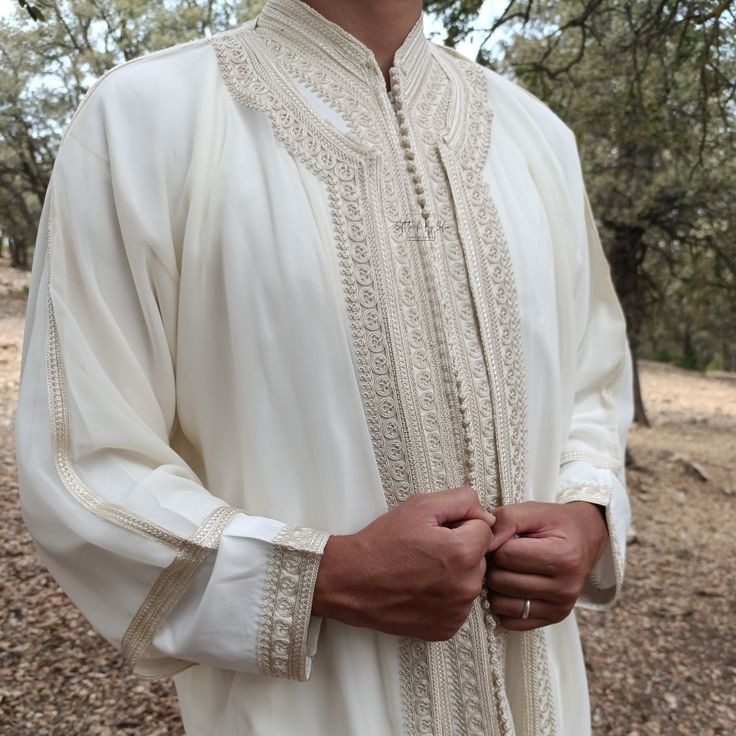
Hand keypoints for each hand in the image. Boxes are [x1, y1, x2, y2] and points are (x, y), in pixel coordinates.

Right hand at [313, 487, 494, 640]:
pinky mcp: (446, 629)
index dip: (459, 525)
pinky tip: (420, 588)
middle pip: (479, 557)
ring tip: (420, 569)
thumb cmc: (382, 543)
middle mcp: (466, 586)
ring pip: (469, 581)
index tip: (436, 531)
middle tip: (426, 549)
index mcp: (463, 552)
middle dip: (459, 549)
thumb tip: (486, 516)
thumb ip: (462, 501)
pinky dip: (444, 596)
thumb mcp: (420, 506)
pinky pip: (457, 605)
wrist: (350, 581)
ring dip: (453, 574)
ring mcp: (457, 611)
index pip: (485, 529)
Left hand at [485, 501, 607, 630]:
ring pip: (500, 603)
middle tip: (503, 553)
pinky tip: (512, 586)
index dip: (496, 543)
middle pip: (501, 581)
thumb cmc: (557, 524)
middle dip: (495, 564)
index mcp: (563, 557)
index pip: (505, 555)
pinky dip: (504, 604)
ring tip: (508, 569)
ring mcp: (560, 607)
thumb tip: (485, 543)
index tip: (504, 538)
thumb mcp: (534, 511)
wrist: (585, 539)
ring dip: (496, 586)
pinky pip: (510, 621)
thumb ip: (506, 520)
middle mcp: (565, 587)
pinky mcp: (553, 619)